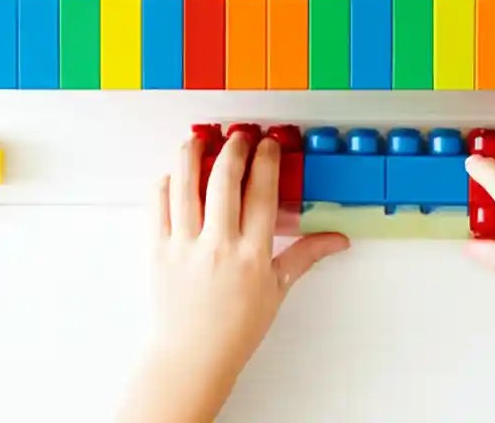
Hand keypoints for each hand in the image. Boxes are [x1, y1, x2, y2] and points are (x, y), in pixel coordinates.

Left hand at [126, 131, 348, 421]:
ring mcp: (184, 247)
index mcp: (252, 255)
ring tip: (199, 139)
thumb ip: (304, 256)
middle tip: (238, 135)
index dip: (266, 161)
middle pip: (224, 180)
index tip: (268, 144)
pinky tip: (174, 173)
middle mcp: (218, 246)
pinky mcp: (157, 251)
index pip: (261, 193)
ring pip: (185, 185)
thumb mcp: (276, 291)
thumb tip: (337, 240)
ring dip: (192, 155)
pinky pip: (159, 206)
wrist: (191, 358)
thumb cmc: (235, 329)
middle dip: (233, 149)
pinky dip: (166, 184)